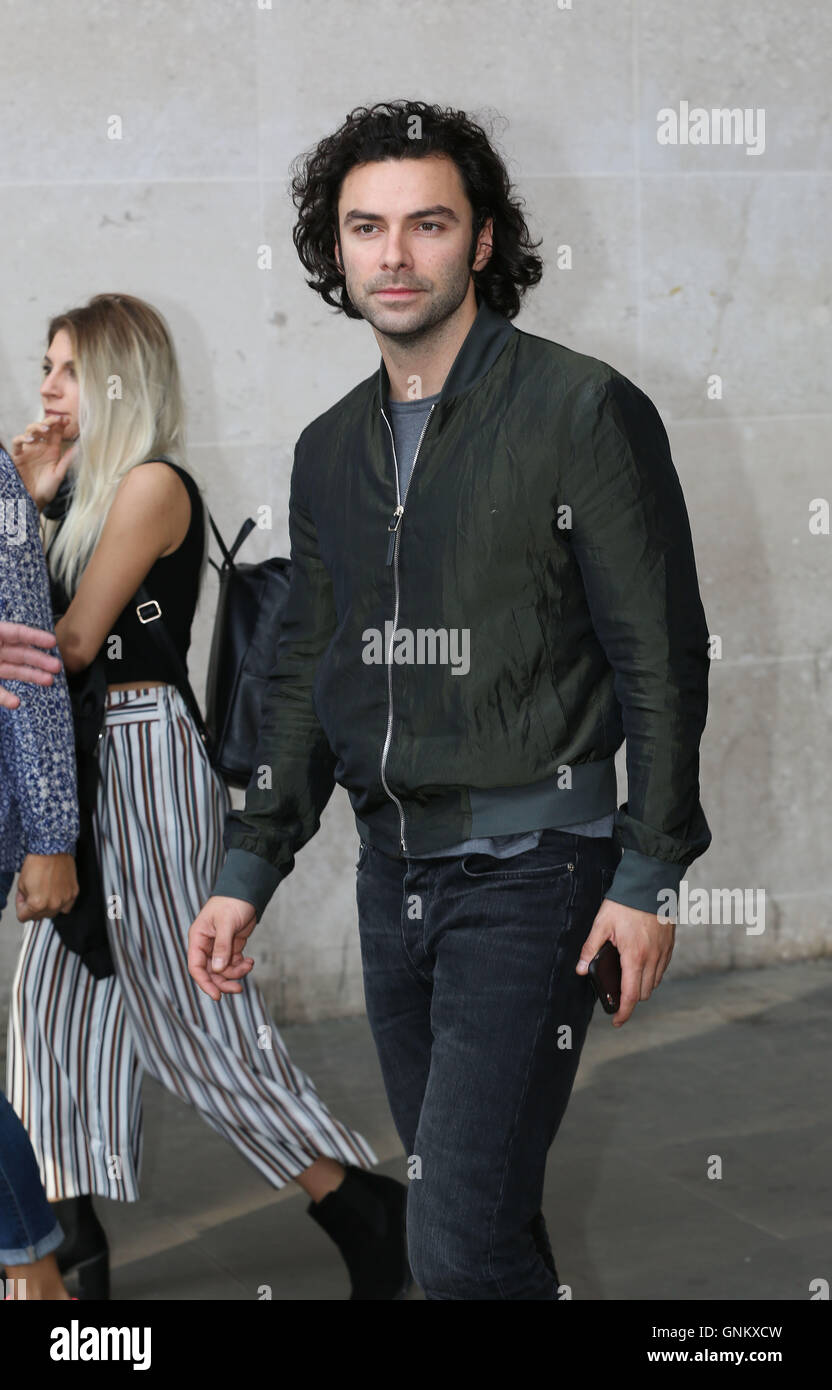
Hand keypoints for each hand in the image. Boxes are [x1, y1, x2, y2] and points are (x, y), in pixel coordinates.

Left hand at [0, 621, 62, 708]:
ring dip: (33, 677)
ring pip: (16, 672)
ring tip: (49, 681)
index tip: (52, 642)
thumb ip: (0, 634)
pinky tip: (16, 702)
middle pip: (22, 654)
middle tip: (57, 666)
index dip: (35, 637)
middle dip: (41, 660)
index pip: (18, 633)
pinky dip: (6, 698)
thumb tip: (18, 634)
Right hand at [10, 416, 77, 509]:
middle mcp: (40, 447)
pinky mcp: (18, 456)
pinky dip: (22, 438)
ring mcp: (28, 450)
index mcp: (52, 450)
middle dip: (49, 421)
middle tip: (57, 419)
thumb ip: (66, 460)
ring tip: (45, 429)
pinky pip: (17, 442)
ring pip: (30, 431)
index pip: (56, 432)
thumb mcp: (59, 474)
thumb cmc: (47, 489)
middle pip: (43, 428)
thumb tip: (79, 447)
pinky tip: (31, 440)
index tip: (67, 419)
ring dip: (37, 427)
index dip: (61, 424)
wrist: (33, 501)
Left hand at [16, 853, 78, 921]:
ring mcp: (65, 899)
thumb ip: (23, 900)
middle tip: (33, 894)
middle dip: (33, 907)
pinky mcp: (74, 893)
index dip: (20, 907)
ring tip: (45, 892)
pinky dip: (60, 903)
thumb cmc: (38, 862)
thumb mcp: (21, 884)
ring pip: (53, 913)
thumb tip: (28, 905)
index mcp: (37, 904)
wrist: (53, 849)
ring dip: (47, 906)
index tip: (23, 899)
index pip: (23, 917)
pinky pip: (66, 907)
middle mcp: (53, 904)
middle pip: (39, 917)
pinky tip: (56, 894)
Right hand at [188, 896, 257, 1000]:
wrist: (246, 892)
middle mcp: (206, 945)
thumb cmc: (232, 902)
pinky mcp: (231, 947)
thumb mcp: (227, 923)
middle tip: (238, 988)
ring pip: (223, 970)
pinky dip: (241, 966)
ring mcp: (219, 947)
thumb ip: (222, 946)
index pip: (196, 967)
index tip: (217, 995)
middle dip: (223, 982)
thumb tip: (218, 969)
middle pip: (210, 972)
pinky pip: (233, 964)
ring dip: (235, 972)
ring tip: (248, 965)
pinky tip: (250, 961)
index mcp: (198, 938)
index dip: (204, 983)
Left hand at [576, 899, 674, 1026]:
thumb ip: (590, 948)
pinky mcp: (669, 945)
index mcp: (634, 957)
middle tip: (617, 994)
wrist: (650, 883)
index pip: (631, 995)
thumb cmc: (625, 903)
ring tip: (627, 978)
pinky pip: (662, 969)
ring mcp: (663, 952)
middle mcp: (652, 958)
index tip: (616, 1020)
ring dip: (642, 986)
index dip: (624, 1012)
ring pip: (655, 982)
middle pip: (644, 993)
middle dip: (631, 998)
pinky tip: (640, 965)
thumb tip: (580, 969)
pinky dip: (652, 974)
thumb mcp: (601, 924)